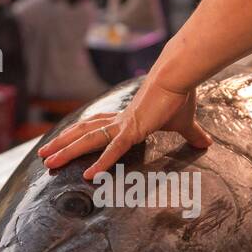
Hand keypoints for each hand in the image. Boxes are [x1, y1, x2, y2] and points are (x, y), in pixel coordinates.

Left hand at [37, 77, 211, 178]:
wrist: (179, 75)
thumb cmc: (180, 95)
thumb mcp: (184, 123)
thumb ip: (192, 135)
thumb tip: (207, 143)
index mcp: (127, 119)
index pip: (95, 127)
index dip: (78, 136)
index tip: (63, 143)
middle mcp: (119, 121)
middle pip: (83, 133)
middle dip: (61, 145)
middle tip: (43, 156)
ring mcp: (124, 125)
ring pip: (88, 140)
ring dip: (67, 151)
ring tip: (48, 162)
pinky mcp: (134, 129)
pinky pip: (114, 149)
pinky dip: (101, 162)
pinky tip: (89, 176)